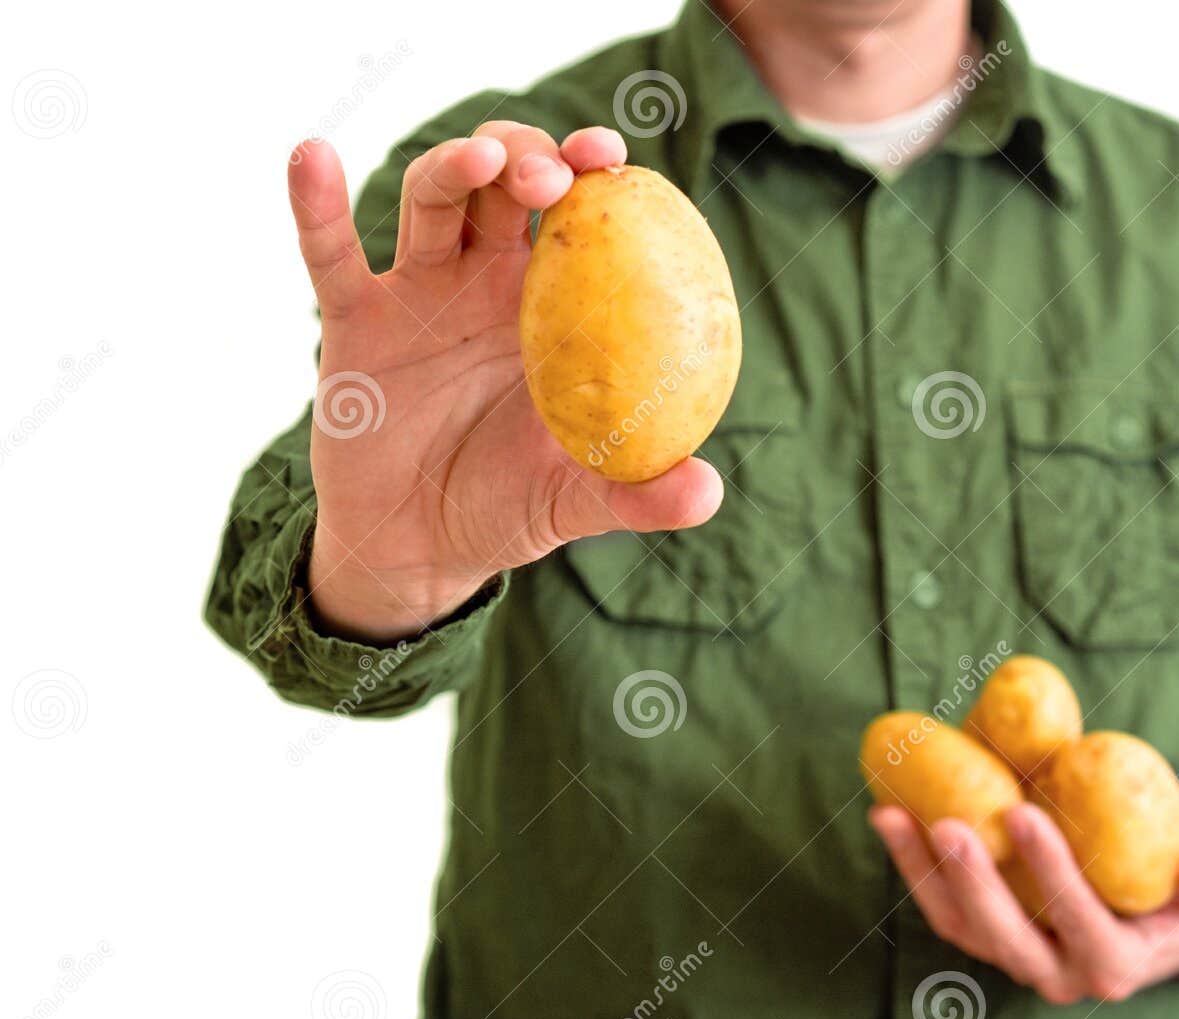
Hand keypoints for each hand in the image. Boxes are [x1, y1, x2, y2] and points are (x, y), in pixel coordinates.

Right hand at [288, 126, 722, 641]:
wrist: (418, 548)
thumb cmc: (509, 508)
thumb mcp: (579, 501)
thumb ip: (640, 492)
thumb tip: (708, 494)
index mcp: (552, 303)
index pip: (579, 214)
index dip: (592, 170)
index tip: (611, 156)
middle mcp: (486, 278)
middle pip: (506, 181)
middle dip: (530, 153)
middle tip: (553, 174)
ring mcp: (419, 290)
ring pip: (433, 198)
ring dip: (453, 166)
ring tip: (483, 161)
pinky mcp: (355, 320)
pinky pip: (331, 254)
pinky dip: (317, 205)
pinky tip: (314, 155)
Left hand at [869, 803, 1178, 1003]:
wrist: (1172, 923)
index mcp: (1115, 963)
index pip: (1080, 921)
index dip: (1051, 872)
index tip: (1025, 812)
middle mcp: (1060, 974)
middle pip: (1005, 934)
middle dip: (972, 881)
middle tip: (948, 821)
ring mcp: (1019, 958)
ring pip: (961, 926)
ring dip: (922, 872)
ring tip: (892, 814)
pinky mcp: (992, 937)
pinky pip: (945, 908)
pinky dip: (915, 867)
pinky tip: (893, 817)